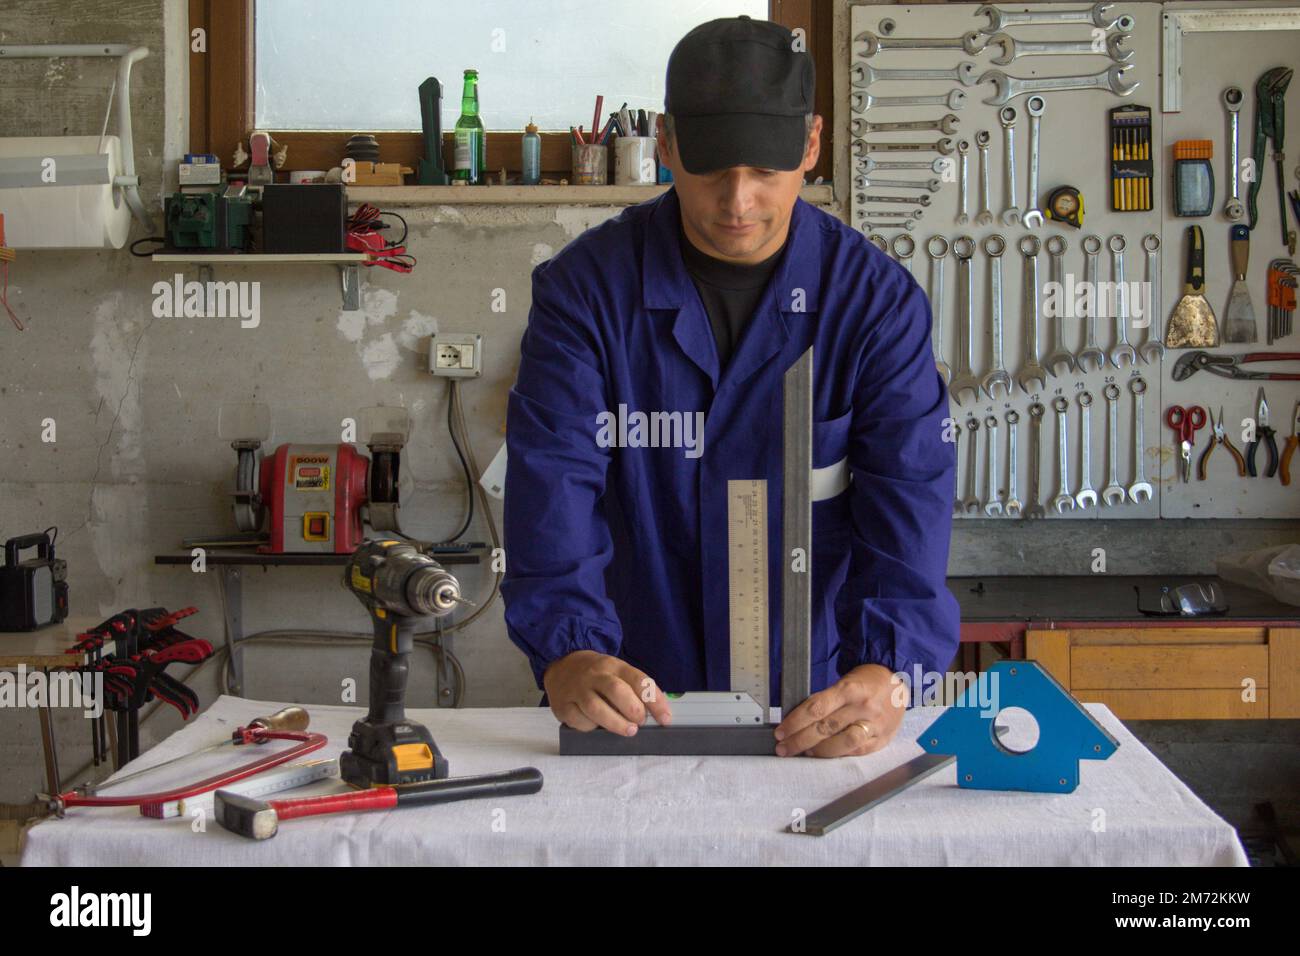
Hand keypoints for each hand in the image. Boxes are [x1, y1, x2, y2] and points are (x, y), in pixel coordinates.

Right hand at [543, 650, 672, 735]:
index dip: (655, 701)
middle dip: (633, 709)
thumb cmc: (596, 675)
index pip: (638, 680)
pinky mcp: (563, 705)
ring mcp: (577, 690)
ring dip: (616, 723)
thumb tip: (658, 713)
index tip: (665, 718)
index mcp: (614, 666)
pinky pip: (579, 720)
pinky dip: (591, 726)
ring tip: (628, 730)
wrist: (561, 666)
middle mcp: (595, 676)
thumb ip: (635, 689)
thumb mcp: (617, 672)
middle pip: (616, 690)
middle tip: (640, 722)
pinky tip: (596, 724)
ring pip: (596, 708)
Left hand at [774, 664, 905, 756]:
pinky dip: (838, 755)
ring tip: (804, 752)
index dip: (795, 722)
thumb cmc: (866, 682)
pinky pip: (857, 751)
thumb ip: (825, 700)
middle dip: (800, 740)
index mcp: (850, 689)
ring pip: (842, 743)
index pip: (816, 708)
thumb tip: (797, 720)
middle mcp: (863, 707)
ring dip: (819, 751)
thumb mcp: (845, 682)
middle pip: (826, 727)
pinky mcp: (882, 739)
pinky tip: (825, 755)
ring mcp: (874, 725)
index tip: (781, 731)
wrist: (898, 683)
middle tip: (783, 747)